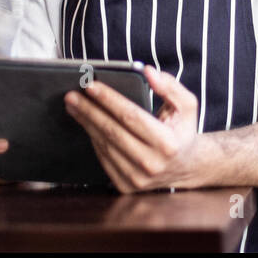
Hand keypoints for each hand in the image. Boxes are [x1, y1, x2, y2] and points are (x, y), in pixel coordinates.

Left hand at [65, 65, 206, 192]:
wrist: (186, 167)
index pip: (131, 116)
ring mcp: (137, 178)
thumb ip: (170, 86)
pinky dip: (93, 138)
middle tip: (72, 95)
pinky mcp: (126, 186)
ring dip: (86, 123)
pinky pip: (103, 157)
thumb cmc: (182, 130)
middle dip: (89, 110)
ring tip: (74, 106)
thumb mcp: (186, 105)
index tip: (91, 85)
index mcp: (167, 144)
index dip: (109, 99)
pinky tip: (86, 123)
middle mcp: (152, 164)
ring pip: (104, 144)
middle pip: (112, 131)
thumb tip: (148, 72)